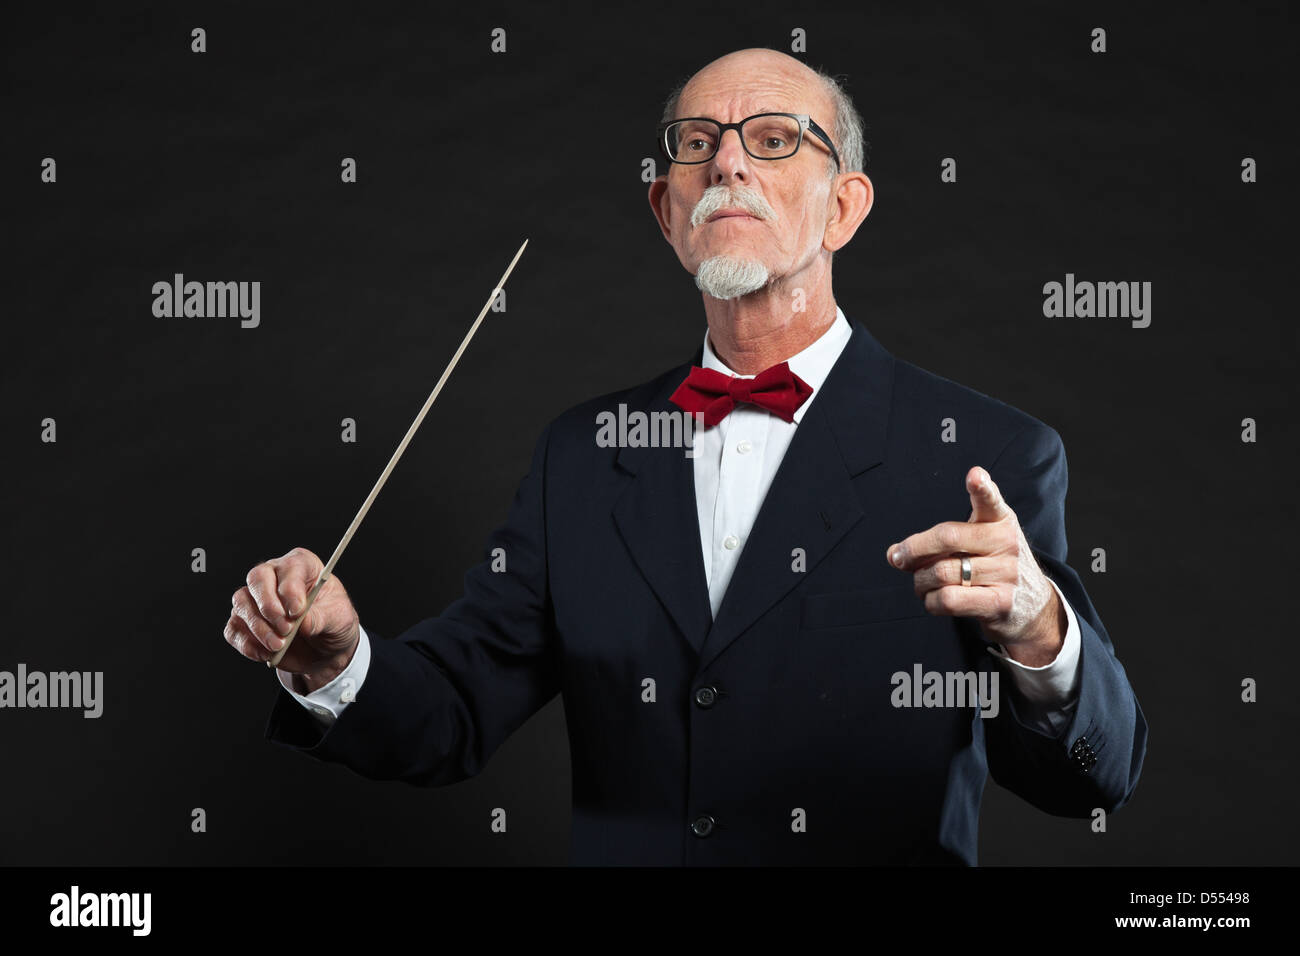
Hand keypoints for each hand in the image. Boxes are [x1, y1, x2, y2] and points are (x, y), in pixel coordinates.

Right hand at [225, 547, 360, 687]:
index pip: (289, 567)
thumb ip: (322, 618)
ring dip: (259, 628)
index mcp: (302, 565)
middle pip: (258, 578)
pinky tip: (265, 654)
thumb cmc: (333, 623)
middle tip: (286, 629)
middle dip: (269, 606)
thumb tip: (303, 622)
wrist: (324, 648)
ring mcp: (256, 598)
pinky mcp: (244, 622)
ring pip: (242, 603)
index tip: (298, 611)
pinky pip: (234, 628)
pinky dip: (247, 643)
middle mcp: (275, 575)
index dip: (290, 589)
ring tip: (279, 646)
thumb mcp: (340, 619)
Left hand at [885, 466, 1064, 665]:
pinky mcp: (1000, 603)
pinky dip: (930, 601)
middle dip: (913, 550)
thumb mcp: (979, 541)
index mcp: (1000, 520)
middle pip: (947, 538)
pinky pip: (949, 599)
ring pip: (941, 572)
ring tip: (922, 583)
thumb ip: (939, 540)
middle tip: (900, 558)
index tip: (975, 476)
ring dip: (920, 581)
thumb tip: (894, 554)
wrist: (1033, 605)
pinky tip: (933, 598)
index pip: (991, 501)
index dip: (982, 488)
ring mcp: (1006, 573)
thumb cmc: (994, 565)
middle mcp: (1007, 543)